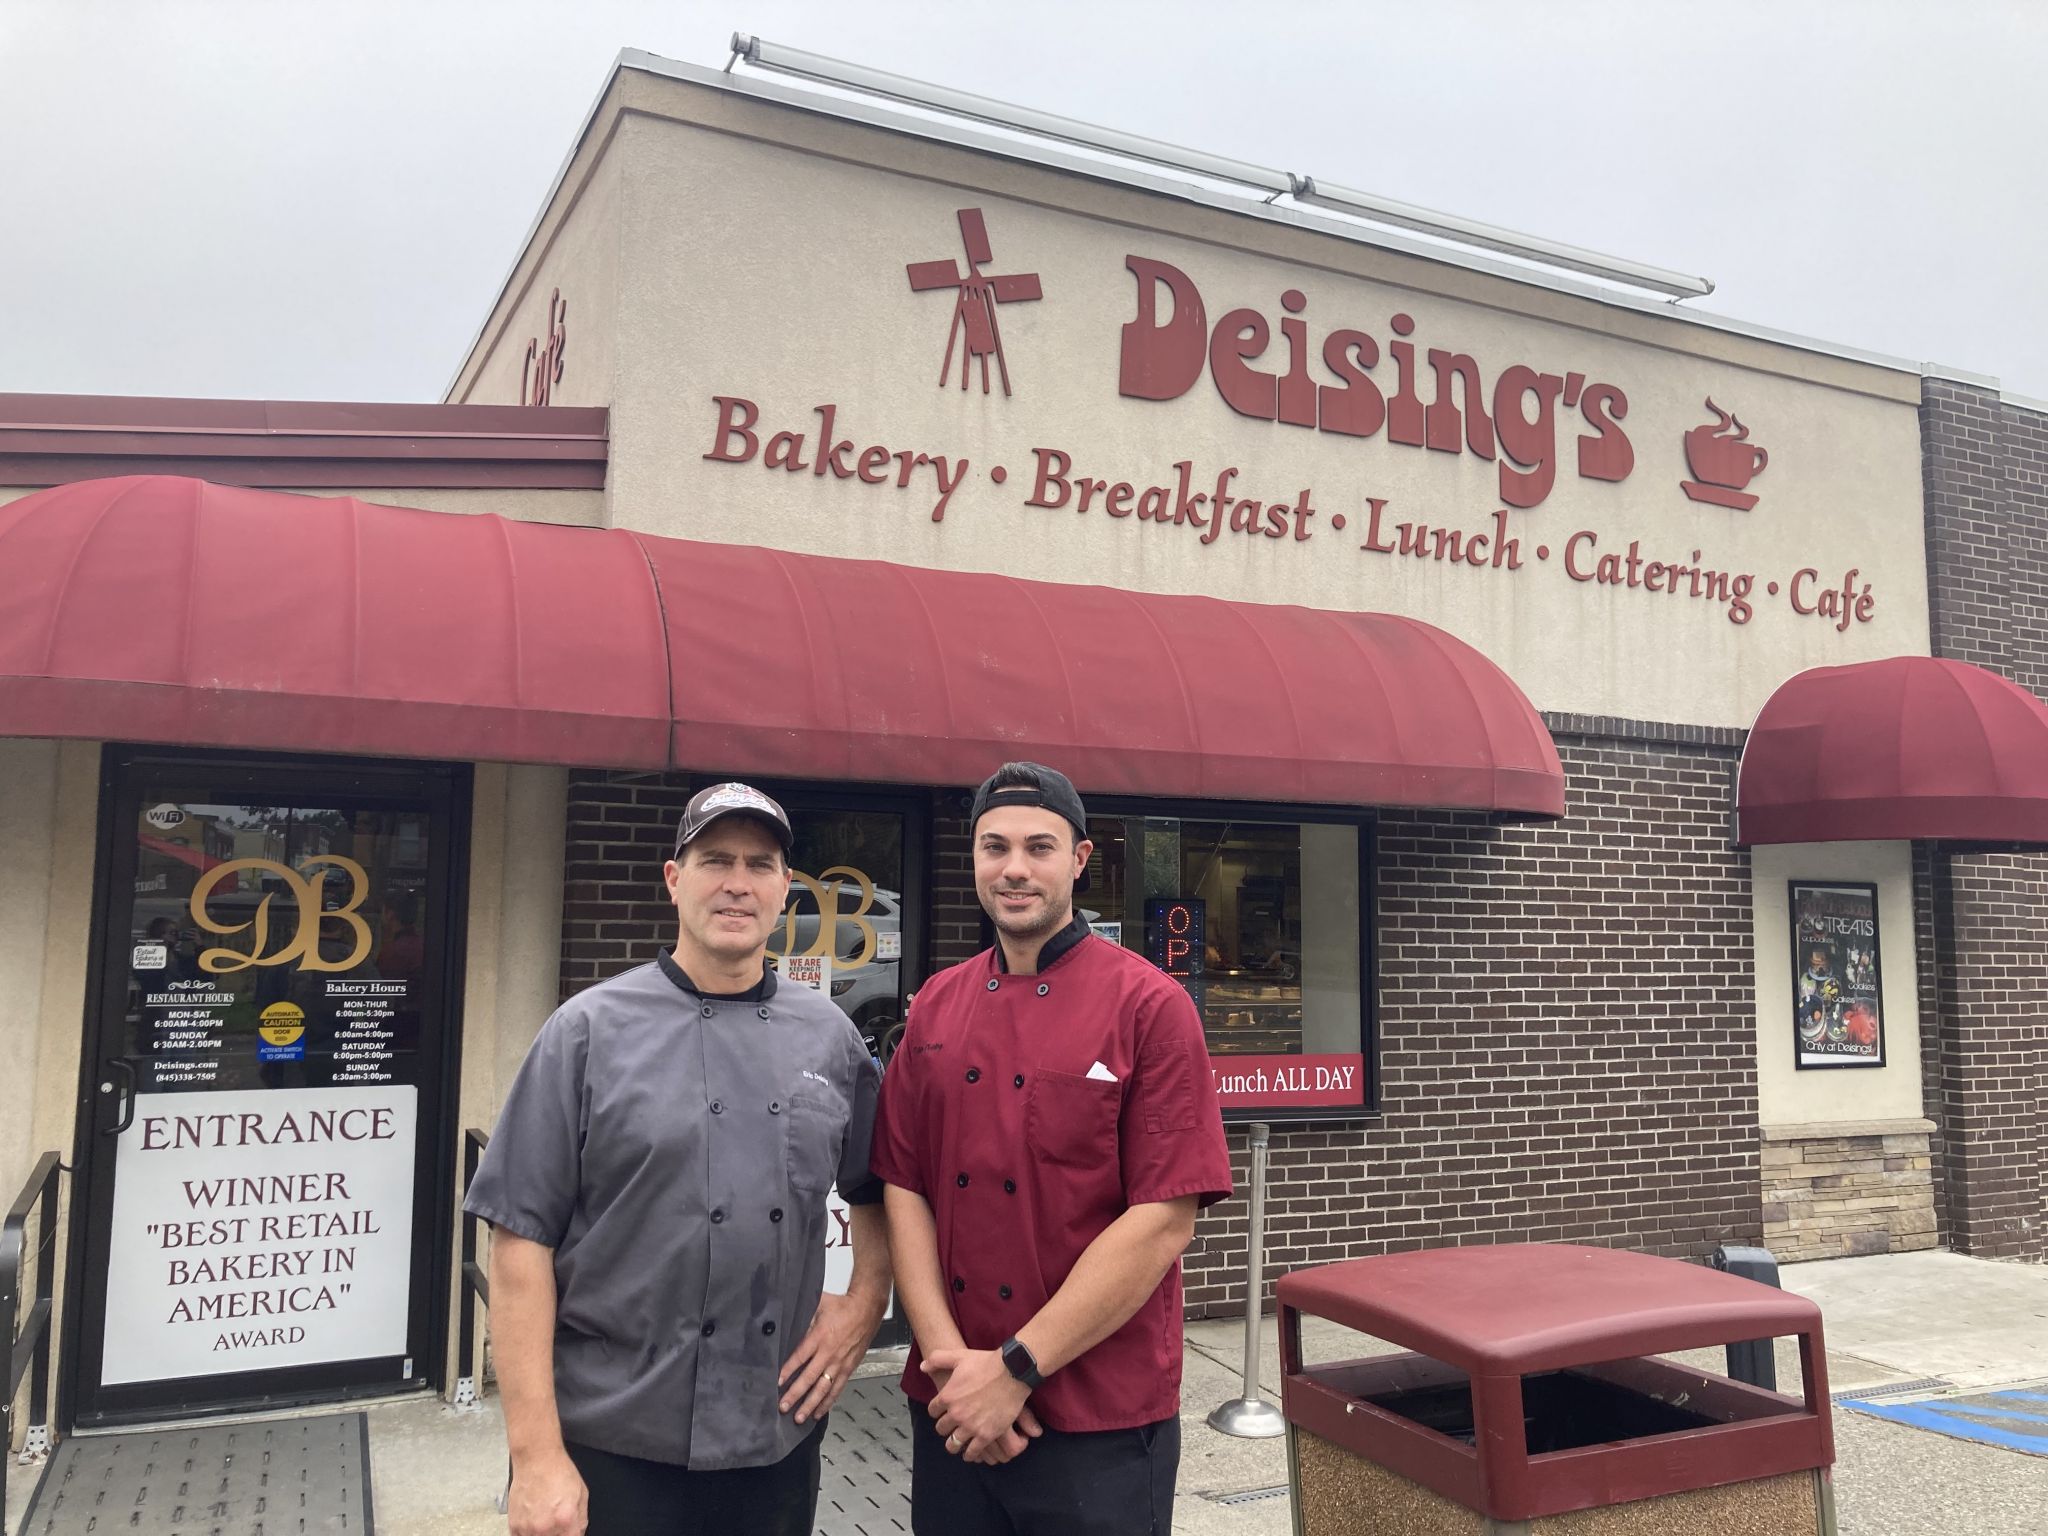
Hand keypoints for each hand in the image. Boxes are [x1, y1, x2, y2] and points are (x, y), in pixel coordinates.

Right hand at [507, 1448, 585, 1535]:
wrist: (536, 1459)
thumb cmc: (558, 1472)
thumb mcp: (581, 1494)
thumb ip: (581, 1519)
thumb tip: (578, 1533)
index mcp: (566, 1520)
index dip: (571, 1535)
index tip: (568, 1531)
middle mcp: (546, 1528)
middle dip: (557, 1533)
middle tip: (556, 1522)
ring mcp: (528, 1528)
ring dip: (542, 1534)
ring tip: (544, 1520)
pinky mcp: (514, 1525)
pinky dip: (528, 1533)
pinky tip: (533, 1521)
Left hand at [779, 1288, 886, 1424]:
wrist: (867, 1308)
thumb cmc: (842, 1305)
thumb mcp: (818, 1305)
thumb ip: (802, 1317)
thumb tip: (785, 1320)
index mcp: (819, 1336)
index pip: (800, 1357)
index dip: (788, 1371)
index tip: (777, 1382)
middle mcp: (829, 1353)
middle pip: (809, 1378)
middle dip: (795, 1394)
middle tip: (783, 1407)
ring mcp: (839, 1363)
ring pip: (823, 1388)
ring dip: (810, 1404)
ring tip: (799, 1417)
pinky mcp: (848, 1368)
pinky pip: (837, 1388)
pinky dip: (828, 1402)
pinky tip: (818, 1412)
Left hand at [923, 1347, 1041, 1463]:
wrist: (1012, 1372)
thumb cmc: (986, 1363)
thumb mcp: (958, 1356)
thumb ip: (937, 1360)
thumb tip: (922, 1367)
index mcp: (947, 1396)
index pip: (932, 1411)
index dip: (937, 1411)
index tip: (943, 1412)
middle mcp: (956, 1414)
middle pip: (941, 1429)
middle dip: (945, 1427)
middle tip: (951, 1427)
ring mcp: (970, 1426)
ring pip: (953, 1444)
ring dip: (954, 1444)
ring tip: (958, 1443)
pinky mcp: (986, 1435)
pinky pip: (972, 1452)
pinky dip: (969, 1454)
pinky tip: (970, 1453)